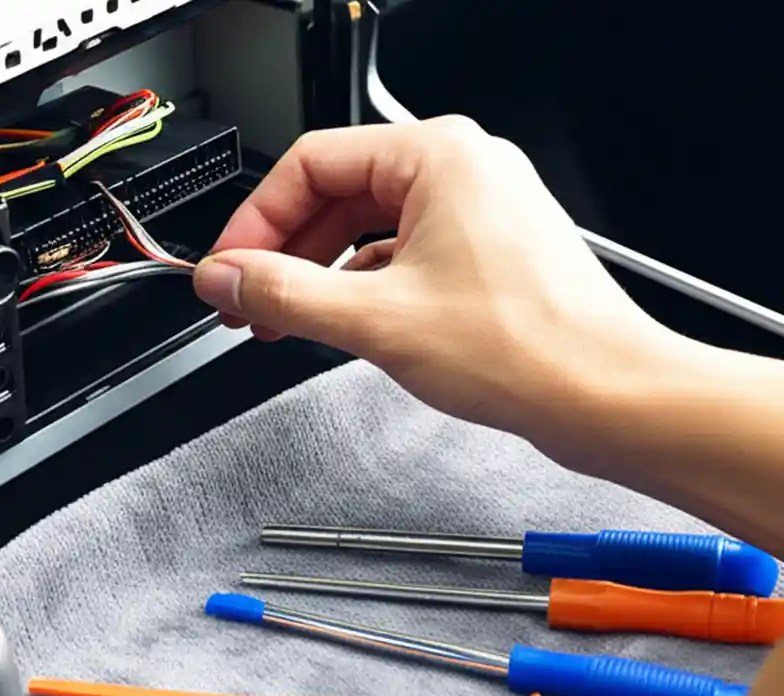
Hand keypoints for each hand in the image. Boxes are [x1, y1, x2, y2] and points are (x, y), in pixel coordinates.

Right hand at [192, 117, 685, 453]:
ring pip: (367, 226)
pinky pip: (401, 253)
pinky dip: (360, 286)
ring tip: (281, 320)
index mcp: (437, 156)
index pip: (310, 165)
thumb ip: (283, 293)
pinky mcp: (486, 251)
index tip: (226, 269)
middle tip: (245, 299)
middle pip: (336, 193)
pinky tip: (337, 323)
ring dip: (318, 273)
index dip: (254, 221)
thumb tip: (226, 279)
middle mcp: (461, 170)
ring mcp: (477, 210)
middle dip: (283, 252)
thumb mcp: (375, 320)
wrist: (609, 399)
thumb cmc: (529, 348)